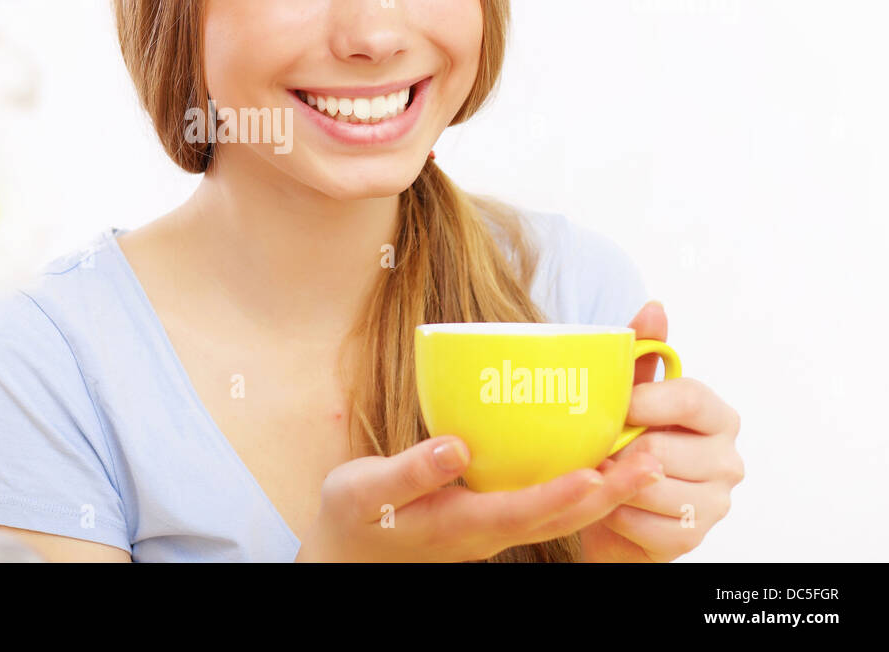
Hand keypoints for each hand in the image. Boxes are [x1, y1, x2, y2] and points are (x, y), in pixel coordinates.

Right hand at [295, 433, 663, 562]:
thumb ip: (412, 470)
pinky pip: (547, 505)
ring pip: (561, 515)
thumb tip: (455, 447)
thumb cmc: (354, 516)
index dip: (561, 494)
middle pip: (560, 518)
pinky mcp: (493, 517)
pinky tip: (596, 461)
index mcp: (459, 524)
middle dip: (609, 493)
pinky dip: (580, 487)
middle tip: (651, 461)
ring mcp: (494, 528)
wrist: (349, 552)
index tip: (597, 475)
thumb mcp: (367, 488)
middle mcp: (487, 531)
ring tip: (643, 461)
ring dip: (606, 492)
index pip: (522, 511)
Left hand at [579, 301, 744, 561]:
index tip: (615, 406)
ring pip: (651, 489)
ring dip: (613, 484)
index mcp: (716, 416)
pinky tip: (611, 507)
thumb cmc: (625, 442)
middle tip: (596, 449)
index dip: (645, 401)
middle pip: (662, 448)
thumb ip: (643, 352)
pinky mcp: (692, 538)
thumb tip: (654, 307)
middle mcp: (727, 459)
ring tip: (601, 475)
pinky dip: (617, 517)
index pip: (689, 398)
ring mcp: (714, 502)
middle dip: (618, 450)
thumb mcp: (631, 395)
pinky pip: (645, 526)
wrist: (613, 507)